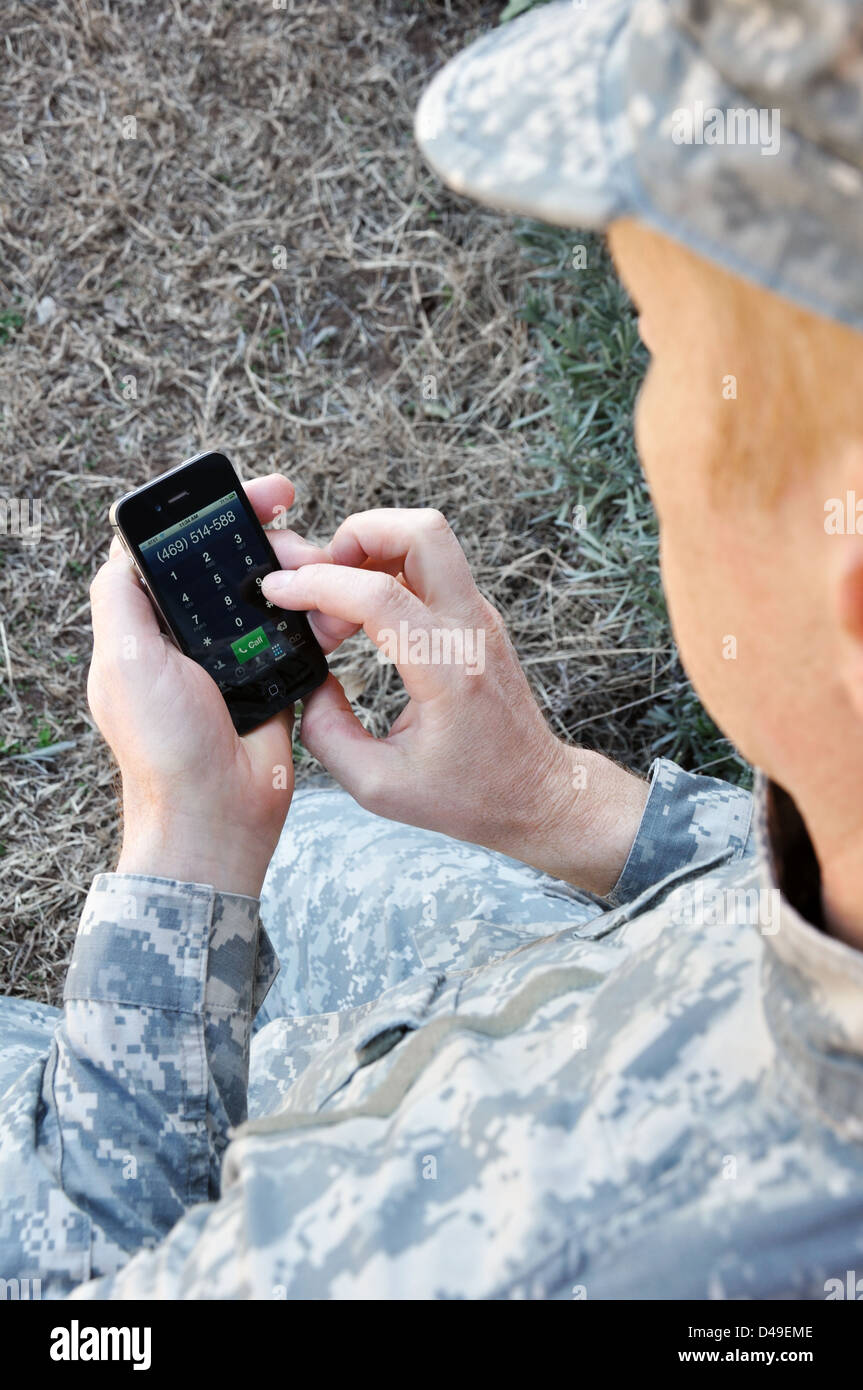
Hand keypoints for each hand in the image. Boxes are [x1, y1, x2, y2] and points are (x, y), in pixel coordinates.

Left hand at [88, 474, 326, 897]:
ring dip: (303, 573)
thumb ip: (120, 594)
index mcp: (150, 624)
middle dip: (272, 539)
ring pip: (274, 588)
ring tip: (325, 575)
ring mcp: (237, 653)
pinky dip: (322, 611)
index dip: (219, 512)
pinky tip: (337, 607)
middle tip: (300, 540)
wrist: (219, 814)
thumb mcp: (124, 660)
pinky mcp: (277, 675)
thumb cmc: (165, 746)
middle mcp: (192, 633)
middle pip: (234, 560)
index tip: (263, 494)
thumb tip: (127, 539)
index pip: (180, 546)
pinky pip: (302, 627)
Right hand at [262, 508, 647, 893]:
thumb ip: (327, 733)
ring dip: (372, 550)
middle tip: (323, 578)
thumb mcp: (378, 785)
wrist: (534, 793)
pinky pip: (431, 567)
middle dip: (357, 534)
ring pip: (428, 538)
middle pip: (421, 531)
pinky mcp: (477, 618)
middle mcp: (470, 630)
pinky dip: (387, 572)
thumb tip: (308, 682)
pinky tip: (362, 618)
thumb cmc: (467, 795)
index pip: (379, 595)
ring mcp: (479, 617)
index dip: (319, 584)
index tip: (279, 591)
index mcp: (448, 672)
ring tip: (339, 606)